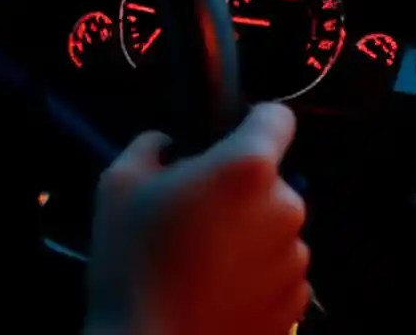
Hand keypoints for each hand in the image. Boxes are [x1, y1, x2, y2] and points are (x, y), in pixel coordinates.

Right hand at [85, 103, 309, 334]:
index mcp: (248, 167)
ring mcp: (296, 256)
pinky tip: (217, 289)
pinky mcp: (297, 298)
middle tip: (195, 217)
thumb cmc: (133, 265)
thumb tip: (168, 143)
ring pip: (274, 226)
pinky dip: (256, 274)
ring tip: (203, 262)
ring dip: (249, 234)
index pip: (277, 117)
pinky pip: (279, 269)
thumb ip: (152, 146)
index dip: (253, 120)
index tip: (228, 139)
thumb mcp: (118, 186)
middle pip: (270, 180)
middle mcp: (286, 206)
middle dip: (239, 190)